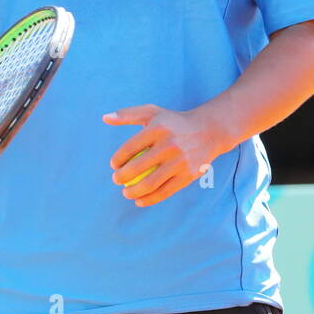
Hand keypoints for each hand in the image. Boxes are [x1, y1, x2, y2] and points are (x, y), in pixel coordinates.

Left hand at [103, 103, 227, 206]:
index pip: (130, 147)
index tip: (114, 165)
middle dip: (121, 177)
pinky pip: (165, 191)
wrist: (208, 131)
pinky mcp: (188, 175)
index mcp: (158, 128)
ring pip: (150, 183)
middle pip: (138, 167)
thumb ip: (127, 114)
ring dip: (133, 192)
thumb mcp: (152, 112)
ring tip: (126, 192)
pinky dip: (150, 199)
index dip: (118, 159)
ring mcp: (180, 161)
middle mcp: (169, 144)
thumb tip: (105, 118)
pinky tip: (139, 201)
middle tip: (117, 180)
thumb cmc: (173, 122)